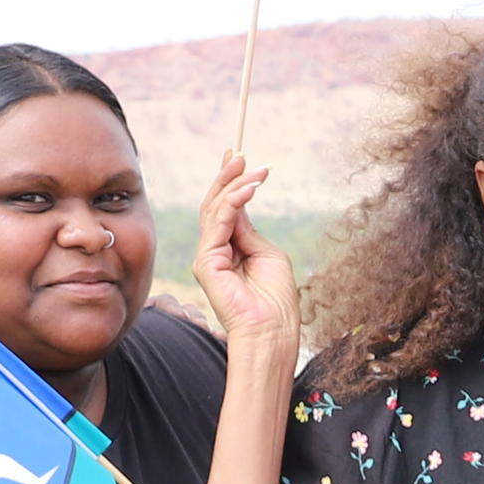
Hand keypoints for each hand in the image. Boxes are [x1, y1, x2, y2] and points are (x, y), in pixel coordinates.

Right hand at [195, 153, 299, 352]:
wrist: (272, 329)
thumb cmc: (276, 298)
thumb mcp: (267, 253)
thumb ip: (249, 230)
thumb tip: (239, 202)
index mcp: (230, 249)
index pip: (225, 210)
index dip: (229, 182)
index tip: (237, 157)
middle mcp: (214, 251)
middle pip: (214, 206)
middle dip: (227, 178)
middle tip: (240, 154)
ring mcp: (208, 256)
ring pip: (214, 211)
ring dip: (234, 185)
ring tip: (252, 168)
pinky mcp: (206, 262)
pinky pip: (217, 224)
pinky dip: (233, 203)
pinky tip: (248, 189)